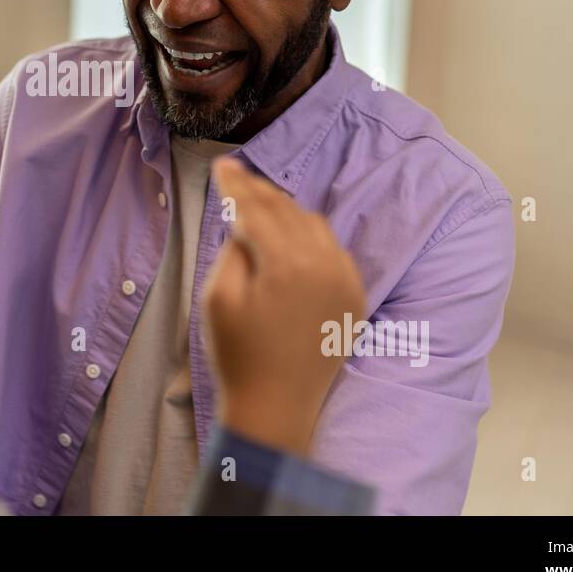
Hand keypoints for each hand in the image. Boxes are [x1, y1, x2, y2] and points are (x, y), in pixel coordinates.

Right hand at [203, 157, 365, 455]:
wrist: (277, 407)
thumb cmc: (238, 354)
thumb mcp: (218, 297)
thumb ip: (233, 250)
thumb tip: (246, 224)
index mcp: (288, 263)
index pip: (257, 208)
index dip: (236, 184)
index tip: (222, 164)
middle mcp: (325, 264)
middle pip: (288, 210)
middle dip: (260, 193)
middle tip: (237, 178)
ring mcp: (345, 281)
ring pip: (314, 225)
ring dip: (287, 212)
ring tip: (260, 207)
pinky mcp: (354, 298)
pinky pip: (333, 251)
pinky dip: (310, 238)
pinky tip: (290, 240)